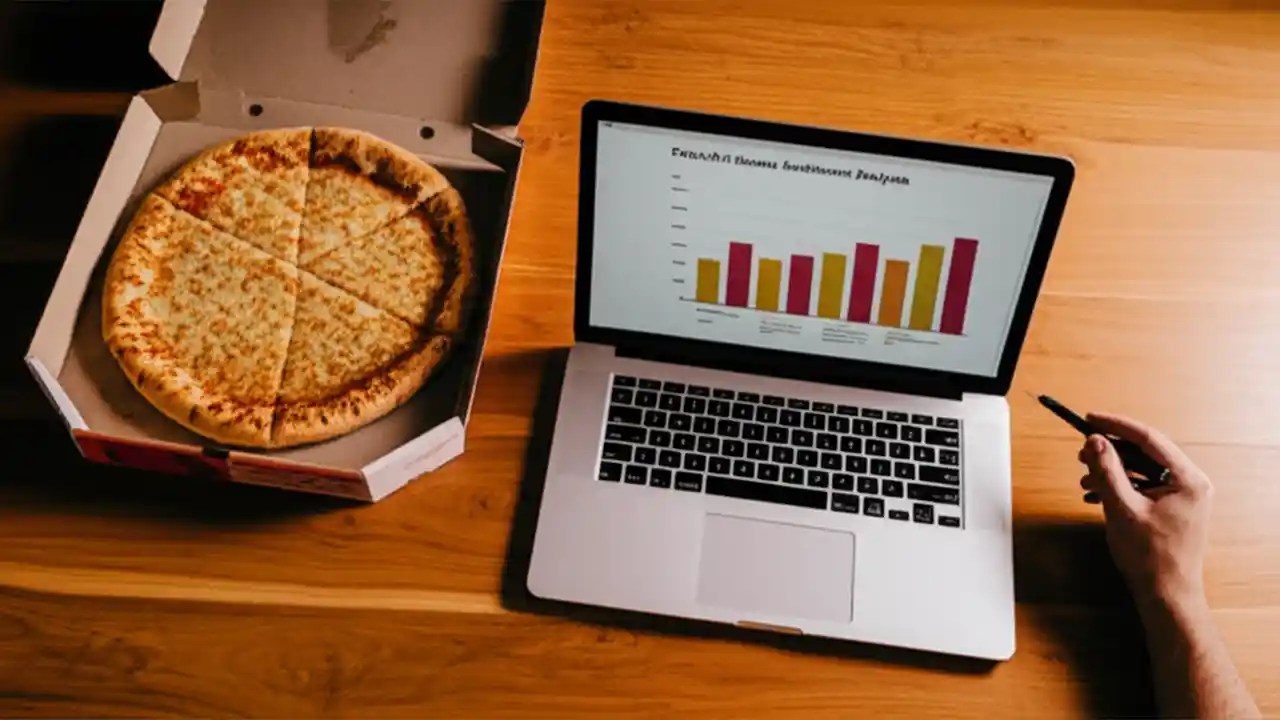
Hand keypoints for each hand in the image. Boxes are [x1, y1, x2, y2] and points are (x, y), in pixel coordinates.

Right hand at [1078, 413, 1212, 611]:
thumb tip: (1095, 441)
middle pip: (1146, 452)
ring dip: (1113, 470)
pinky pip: (1144, 485)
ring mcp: (1183, 496)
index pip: (1149, 438)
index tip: (1091, 419)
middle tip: (1083, 451)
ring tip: (1086, 477)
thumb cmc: (1150, 558)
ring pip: (1142, 468)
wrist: (1165, 595)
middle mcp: (1191, 483)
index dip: (1117, 426)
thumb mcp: (1122, 509)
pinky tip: (1097, 493)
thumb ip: (1107, 471)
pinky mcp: (1173, 507)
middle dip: (1112, 450)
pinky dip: (1120, 485)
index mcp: (1188, 480)